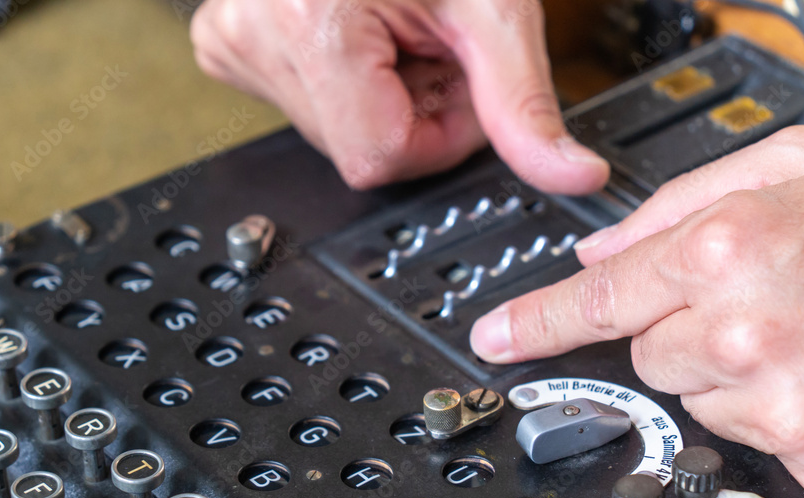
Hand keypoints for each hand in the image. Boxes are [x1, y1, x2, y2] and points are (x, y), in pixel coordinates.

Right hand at [190, 0, 608, 192]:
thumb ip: (525, 104)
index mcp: (312, 25)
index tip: (463, 83)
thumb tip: (572, 175)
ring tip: (398, 31)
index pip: (381, 157)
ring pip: (334, 132)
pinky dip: (347, 84)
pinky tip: (363, 36)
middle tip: (434, 46)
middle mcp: (254, 36)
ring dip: (384, 100)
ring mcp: (235, 40)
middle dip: (416, 113)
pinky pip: (304, 102)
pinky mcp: (231, 43)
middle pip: (358, 149)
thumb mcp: (492, 10)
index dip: (441, 135)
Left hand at [470, 126, 803, 497]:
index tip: (493, 340)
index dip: (536, 322)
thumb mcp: (797, 167)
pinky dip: (782, 416)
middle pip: (650, 355)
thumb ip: (681, 203)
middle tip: (755, 305)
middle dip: (684, 333)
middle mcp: (738, 332)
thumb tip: (605, 248)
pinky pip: (757, 445)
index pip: (598, 298)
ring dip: (733, 375)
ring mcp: (774, 405)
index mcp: (724, 250)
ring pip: (699, 404)